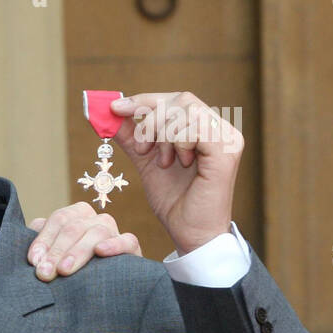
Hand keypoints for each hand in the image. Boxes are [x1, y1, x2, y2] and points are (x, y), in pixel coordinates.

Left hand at [27, 202, 141, 280]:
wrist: (103, 288)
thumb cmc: (70, 268)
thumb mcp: (53, 255)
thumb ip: (42, 246)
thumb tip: (35, 252)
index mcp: (76, 215)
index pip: (59, 220)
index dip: (44, 240)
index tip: (33, 261)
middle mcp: (95, 219)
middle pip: (74, 228)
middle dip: (56, 251)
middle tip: (44, 273)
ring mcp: (114, 231)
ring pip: (96, 233)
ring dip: (78, 251)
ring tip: (64, 270)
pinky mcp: (132, 248)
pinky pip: (127, 240)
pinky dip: (114, 244)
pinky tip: (100, 251)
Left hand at [109, 92, 242, 254]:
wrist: (189, 233)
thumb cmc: (173, 200)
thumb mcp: (145, 161)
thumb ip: (130, 136)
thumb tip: (105, 113)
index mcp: (204, 128)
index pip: (176, 100)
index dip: (143, 100)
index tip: (114, 107)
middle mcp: (220, 129)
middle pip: (180, 100)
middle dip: (150, 121)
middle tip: (141, 149)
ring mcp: (227, 139)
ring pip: (187, 111)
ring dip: (163, 135)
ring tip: (162, 162)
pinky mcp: (226, 151)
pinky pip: (196, 128)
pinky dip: (178, 141)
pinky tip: (176, 163)